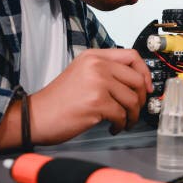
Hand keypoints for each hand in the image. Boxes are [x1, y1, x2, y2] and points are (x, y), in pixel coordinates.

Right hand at [28, 49, 152, 144]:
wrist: (35, 116)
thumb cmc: (58, 100)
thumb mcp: (82, 74)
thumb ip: (107, 72)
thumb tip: (137, 82)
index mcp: (94, 56)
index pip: (132, 56)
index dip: (145, 73)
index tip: (147, 87)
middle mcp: (97, 66)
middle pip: (137, 79)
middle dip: (141, 98)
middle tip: (135, 109)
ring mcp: (97, 83)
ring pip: (133, 99)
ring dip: (132, 115)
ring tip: (124, 121)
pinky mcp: (97, 102)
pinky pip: (122, 114)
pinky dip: (121, 124)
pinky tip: (113, 127)